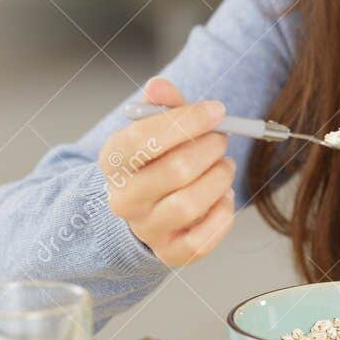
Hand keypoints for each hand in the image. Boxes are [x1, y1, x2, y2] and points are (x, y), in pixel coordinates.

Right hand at [100, 77, 235, 267]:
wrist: (144, 208)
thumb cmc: (155, 161)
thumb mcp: (154, 128)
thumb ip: (161, 105)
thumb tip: (158, 86)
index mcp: (114, 161)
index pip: (143, 138)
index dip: (187, 121)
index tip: (217, 110)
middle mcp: (124, 198)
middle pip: (175, 171)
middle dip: (209, 149)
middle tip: (222, 139)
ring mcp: (146, 228)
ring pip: (190, 204)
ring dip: (219, 179)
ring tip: (225, 166)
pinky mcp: (170, 253)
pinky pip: (202, 240)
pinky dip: (223, 215)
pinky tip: (224, 197)